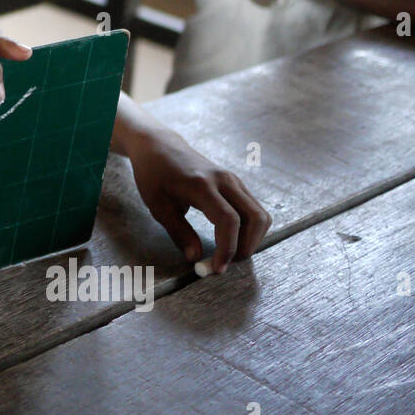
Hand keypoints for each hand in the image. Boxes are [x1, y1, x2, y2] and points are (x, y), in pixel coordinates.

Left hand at [124, 129, 270, 273]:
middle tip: (227, 263)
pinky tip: (233, 239)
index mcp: (202, 185)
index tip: (218, 268)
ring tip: (230, 253)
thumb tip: (195, 259)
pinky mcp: (236, 183)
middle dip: (247, 246)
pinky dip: (250, 228)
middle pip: (254, 217)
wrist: (159, 147)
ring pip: (260, 214)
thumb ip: (179, 233)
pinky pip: (254, 208)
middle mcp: (224, 180)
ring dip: (252, 239)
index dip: (227, 248)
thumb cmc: (154, 176)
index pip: (228, 220)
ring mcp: (233, 180)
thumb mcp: (158, 207)